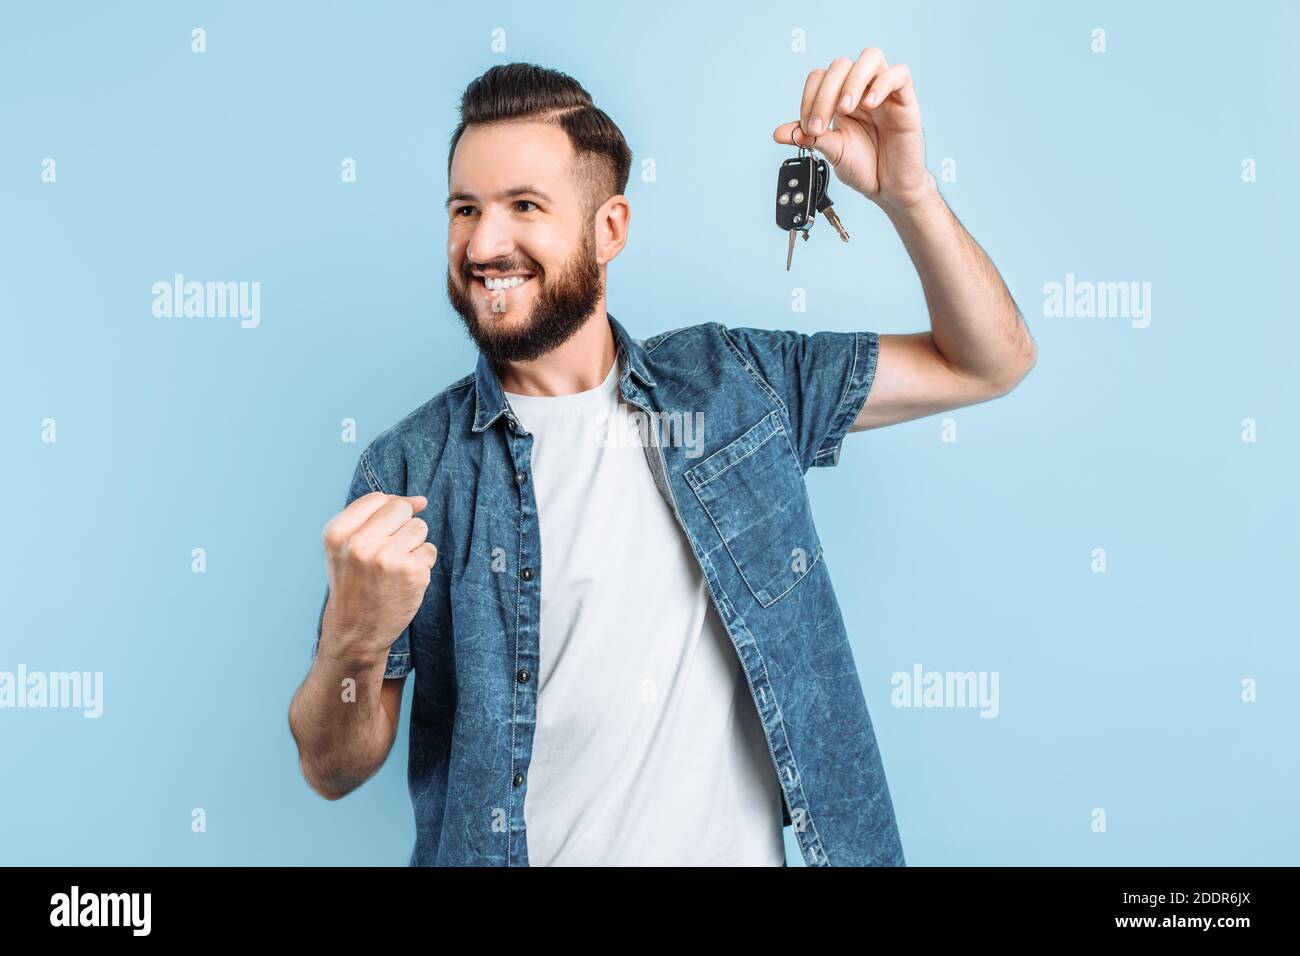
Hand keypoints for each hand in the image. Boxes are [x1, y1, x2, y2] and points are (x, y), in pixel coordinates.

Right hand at [320, 492, 436, 659]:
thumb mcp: (347, 545)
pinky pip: (430, 550)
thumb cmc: (355, 582)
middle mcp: (360, 543)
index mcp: (338, 533)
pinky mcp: (412, 573)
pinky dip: (422, 563)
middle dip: (401, 527)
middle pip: (401, 509)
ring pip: (419, 527)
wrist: (357, 629)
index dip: (387, 512)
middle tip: (386, 554)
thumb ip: (377, 515)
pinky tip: (404, 580)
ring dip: (414, 545)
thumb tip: (421, 500)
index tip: (381, 534)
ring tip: (394, 568)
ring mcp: (387, 558)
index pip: (378, 499)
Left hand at [772, 47, 933, 212]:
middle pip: (840, 65)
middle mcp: (862, 90)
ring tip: (845, 109)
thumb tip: (777, 133)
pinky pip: (900, 74)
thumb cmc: (865, 167)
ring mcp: (885, 92)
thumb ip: (809, 138)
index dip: (810, 98)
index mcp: (841, 99)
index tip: (808, 130)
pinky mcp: (906, 101)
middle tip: (820, 126)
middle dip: (825, 94)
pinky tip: (869, 104)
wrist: (889, 188)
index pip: (820, 77)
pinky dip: (882, 84)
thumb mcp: (832, 151)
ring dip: (852, 80)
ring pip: (871, 57)